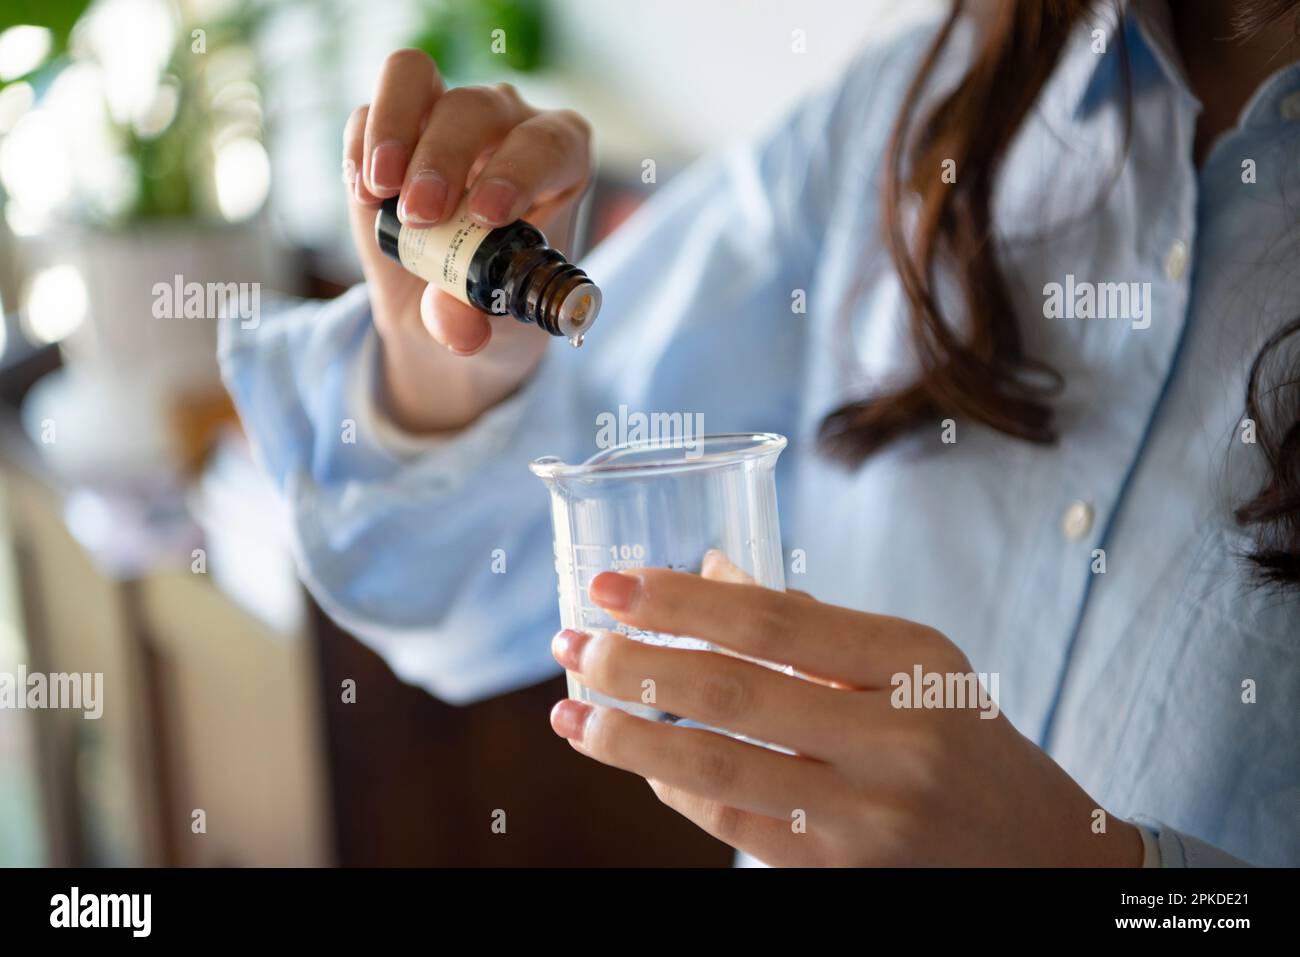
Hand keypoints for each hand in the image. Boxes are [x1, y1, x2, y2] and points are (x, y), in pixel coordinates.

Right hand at [342, 49, 592, 431]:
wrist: (446, 315)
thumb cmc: (495, 307)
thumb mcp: (497, 328)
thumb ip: (478, 319)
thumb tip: (452, 324)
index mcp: (559, 165)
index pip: (549, 143)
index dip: (519, 169)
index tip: (486, 215)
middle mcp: (508, 126)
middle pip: (476, 107)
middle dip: (443, 158)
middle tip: (418, 216)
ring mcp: (446, 117)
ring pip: (415, 79)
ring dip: (392, 131)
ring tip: (379, 192)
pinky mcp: (391, 129)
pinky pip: (368, 112)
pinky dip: (359, 147)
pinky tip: (364, 196)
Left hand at [548, 552, 1142, 866]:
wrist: (1037, 853)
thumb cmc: (960, 735)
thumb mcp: (909, 663)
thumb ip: (811, 623)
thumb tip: (709, 572)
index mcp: (911, 664)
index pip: (774, 621)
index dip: (682, 600)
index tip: (612, 583)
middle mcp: (892, 741)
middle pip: (735, 694)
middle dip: (636, 666)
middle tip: (571, 644)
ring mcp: (865, 818)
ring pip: (720, 771)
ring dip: (631, 739)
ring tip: (571, 714)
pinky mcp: (838, 874)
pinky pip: (733, 828)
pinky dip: (676, 790)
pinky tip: (636, 760)